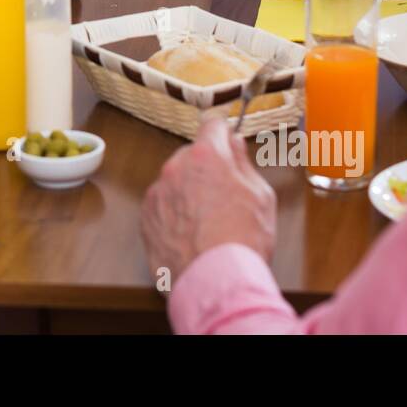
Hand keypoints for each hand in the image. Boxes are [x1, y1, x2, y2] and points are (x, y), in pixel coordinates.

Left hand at [141, 117, 275, 284]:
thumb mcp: (260, 195)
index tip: (225, 136)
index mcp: (205, 156)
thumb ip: (244, 163)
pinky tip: (192, 234)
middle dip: (206, 167)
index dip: (222, 131)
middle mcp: (175, 168)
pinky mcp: (146, 218)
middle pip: (192, 155)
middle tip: (225, 194)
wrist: (215, 281)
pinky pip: (162, 205)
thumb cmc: (242, 240)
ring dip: (188, 191)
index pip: (212, 125)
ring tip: (208, 222)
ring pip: (175, 181)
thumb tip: (234, 145)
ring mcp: (157, 193)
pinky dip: (174, 213)